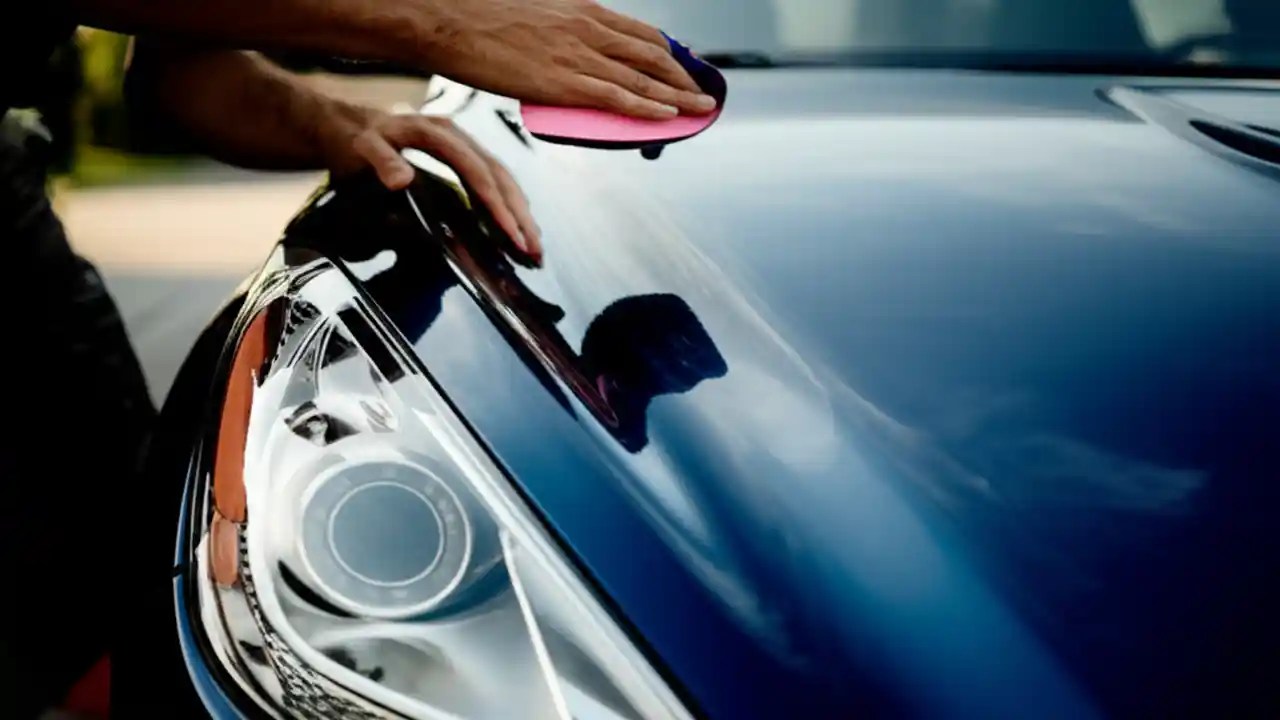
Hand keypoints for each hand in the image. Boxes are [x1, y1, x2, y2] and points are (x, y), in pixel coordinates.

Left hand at [321, 108, 542, 260]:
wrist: (349, 125)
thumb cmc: (356, 140)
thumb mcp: (362, 148)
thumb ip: (381, 161)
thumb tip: (403, 180)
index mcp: (439, 133)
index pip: (478, 172)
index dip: (497, 205)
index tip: (511, 233)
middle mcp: (458, 136)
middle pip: (500, 175)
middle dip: (519, 213)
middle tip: (534, 247)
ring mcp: (463, 144)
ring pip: (502, 176)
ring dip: (520, 209)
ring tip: (535, 242)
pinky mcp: (462, 154)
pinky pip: (493, 176)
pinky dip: (509, 200)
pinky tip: (518, 221)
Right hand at [415, 0, 716, 119]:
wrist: (449, 20)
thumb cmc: (481, 18)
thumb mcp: (536, 13)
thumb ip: (562, 30)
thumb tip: (568, 47)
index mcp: (583, 11)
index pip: (641, 32)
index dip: (670, 54)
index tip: (685, 68)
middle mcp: (589, 29)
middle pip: (653, 55)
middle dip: (683, 77)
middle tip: (704, 96)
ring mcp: (578, 56)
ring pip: (643, 78)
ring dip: (677, 96)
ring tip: (701, 110)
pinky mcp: (563, 83)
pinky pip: (617, 98)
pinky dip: (648, 108)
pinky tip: (668, 117)